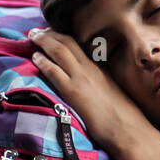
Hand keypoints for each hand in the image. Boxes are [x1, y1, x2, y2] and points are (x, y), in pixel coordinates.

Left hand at [27, 27, 149, 151]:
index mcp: (100, 68)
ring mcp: (82, 78)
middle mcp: (91, 68)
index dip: (62, 36)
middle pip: (67, 42)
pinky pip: (54, 71)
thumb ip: (100, 82)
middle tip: (36, 30)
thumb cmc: (123, 116)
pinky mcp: (74, 91)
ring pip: (59, 51)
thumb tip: (90, 82)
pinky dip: (43, 61)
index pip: (78, 45)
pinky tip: (35, 57)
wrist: (128, 129)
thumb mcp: (112, 91)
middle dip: (49, 33)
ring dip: (43, 41)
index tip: (51, 33)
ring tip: (31, 36)